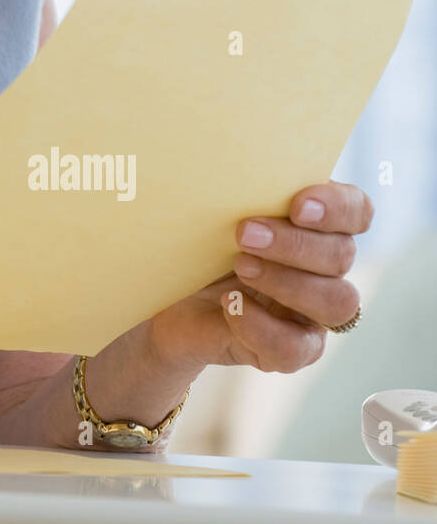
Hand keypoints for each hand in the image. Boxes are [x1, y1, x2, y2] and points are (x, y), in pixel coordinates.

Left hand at [147, 181, 369, 373]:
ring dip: (287, 283)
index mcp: (315, 226)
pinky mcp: (290, 350)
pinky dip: (263, 326)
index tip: (298, 204)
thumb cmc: (196, 246)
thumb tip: (231, 173)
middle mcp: (324, 269)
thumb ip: (236, 193)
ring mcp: (312, 313)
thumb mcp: (212, 213)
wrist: (167, 303)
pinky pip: (297, 349)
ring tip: (239, 267)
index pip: (355, 211)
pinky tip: (232, 306)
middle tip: (244, 233)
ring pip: (336, 303)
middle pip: (341, 255)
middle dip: (294, 244)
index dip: (337, 207)